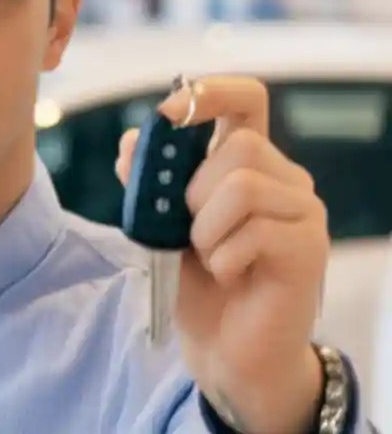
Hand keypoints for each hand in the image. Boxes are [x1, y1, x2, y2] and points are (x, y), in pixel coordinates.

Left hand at [115, 76, 326, 432]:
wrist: (227, 350)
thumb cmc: (200, 283)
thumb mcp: (163, 223)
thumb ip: (149, 181)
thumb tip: (133, 143)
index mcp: (250, 163)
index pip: (247, 100)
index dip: (211, 92)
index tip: (169, 110)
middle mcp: (285, 179)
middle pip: (242, 145)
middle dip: (196, 191)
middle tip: (192, 231)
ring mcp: (304, 212)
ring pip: (246, 186)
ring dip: (207, 229)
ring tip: (210, 256)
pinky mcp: (309, 248)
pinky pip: (255, 232)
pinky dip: (223, 258)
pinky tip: (229, 275)